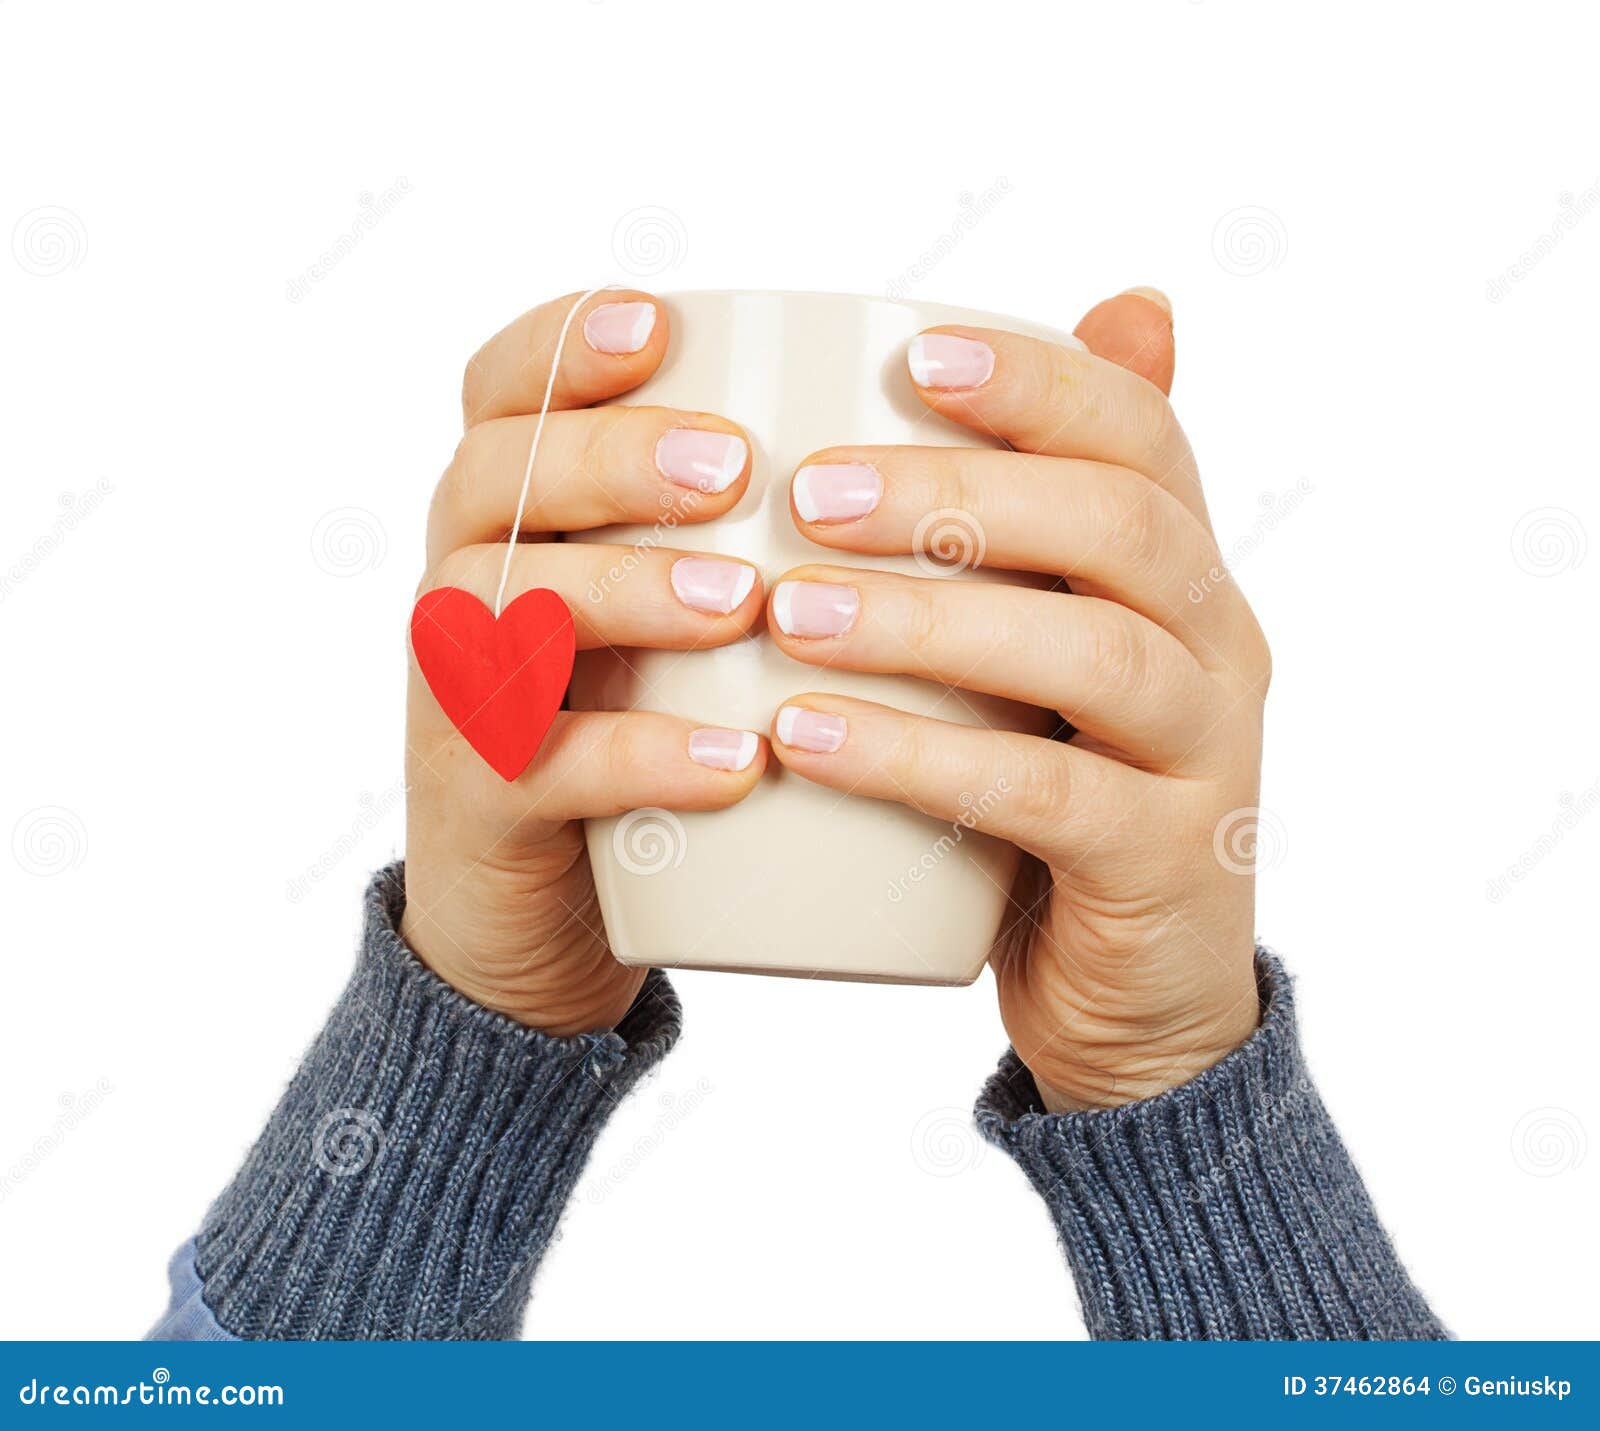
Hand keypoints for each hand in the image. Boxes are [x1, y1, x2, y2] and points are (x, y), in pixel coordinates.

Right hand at [402, 291, 766, 1033]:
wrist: (562, 912)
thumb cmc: (662, 721)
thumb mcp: (700, 614)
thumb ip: (777, 526)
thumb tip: (961, 445)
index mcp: (521, 507)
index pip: (504, 388)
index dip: (563, 343)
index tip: (661, 322)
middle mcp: (473, 576)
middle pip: (494, 476)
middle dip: (608, 458)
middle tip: (732, 469)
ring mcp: (461, 689)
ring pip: (503, 608)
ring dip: (623, 591)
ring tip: (741, 603)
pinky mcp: (479, 803)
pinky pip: (536, 766)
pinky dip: (639, 756)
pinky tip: (738, 758)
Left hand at [766, 289, 1268, 1109]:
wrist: (1132, 995)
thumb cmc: (1050, 798)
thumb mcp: (1033, 663)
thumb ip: (1002, 550)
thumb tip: (939, 400)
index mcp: (1183, 573)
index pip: (1141, 433)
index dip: (1038, 381)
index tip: (910, 351)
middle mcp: (1218, 644)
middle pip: (1116, 524)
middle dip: (960, 492)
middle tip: (810, 493)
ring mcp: (1205, 756)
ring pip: (1090, 655)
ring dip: (928, 622)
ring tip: (788, 613)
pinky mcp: (1163, 865)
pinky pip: (1047, 800)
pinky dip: (921, 759)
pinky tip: (806, 739)